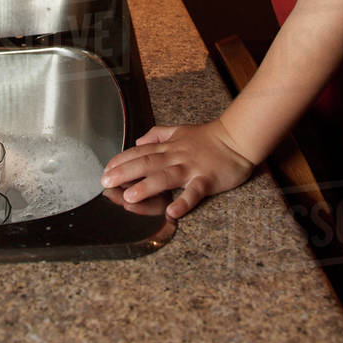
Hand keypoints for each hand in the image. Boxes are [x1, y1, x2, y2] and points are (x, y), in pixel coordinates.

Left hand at [100, 120, 254, 219]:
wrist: (236, 138)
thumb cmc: (208, 138)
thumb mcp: (180, 130)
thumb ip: (158, 135)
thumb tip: (139, 140)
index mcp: (169, 147)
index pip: (140, 152)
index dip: (122, 160)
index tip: (105, 169)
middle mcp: (176, 156)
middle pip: (147, 163)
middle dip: (125, 172)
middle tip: (106, 182)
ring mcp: (191, 168)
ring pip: (166, 176)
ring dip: (147, 186)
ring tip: (129, 196)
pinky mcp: (207, 180)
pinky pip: (194, 192)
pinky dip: (184, 202)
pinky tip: (173, 212)